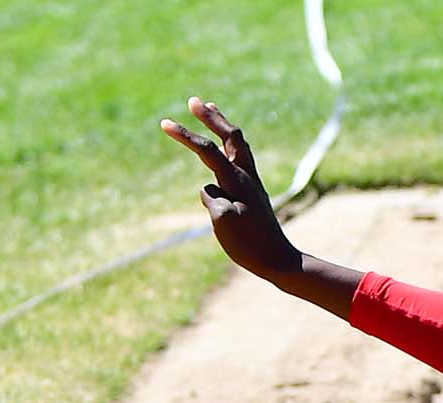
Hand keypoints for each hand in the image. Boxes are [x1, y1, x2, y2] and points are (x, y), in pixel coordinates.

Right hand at [159, 96, 297, 281]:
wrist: (278, 261)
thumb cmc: (249, 246)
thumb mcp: (224, 222)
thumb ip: (213, 199)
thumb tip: (209, 188)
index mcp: (237, 181)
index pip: (208, 151)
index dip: (186, 135)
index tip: (163, 123)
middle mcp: (247, 177)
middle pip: (231, 137)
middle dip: (211, 118)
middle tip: (193, 101)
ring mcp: (252, 184)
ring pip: (239, 145)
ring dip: (223, 126)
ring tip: (211, 110)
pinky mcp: (253, 193)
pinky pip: (241, 159)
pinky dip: (230, 145)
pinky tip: (225, 149)